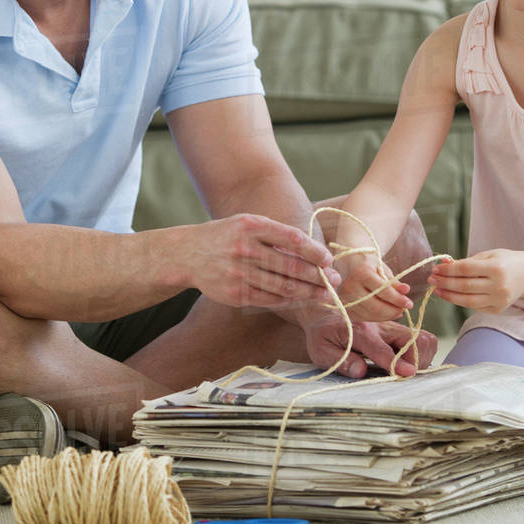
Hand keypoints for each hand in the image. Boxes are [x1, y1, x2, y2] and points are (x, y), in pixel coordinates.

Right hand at [179, 213, 340, 308]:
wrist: (188, 254)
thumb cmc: (227, 236)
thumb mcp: (248, 223)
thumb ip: (276, 235)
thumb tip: (314, 252)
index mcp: (251, 225)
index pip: (292, 239)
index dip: (314, 251)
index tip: (329, 260)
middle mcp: (244, 248)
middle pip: (290, 266)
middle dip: (318, 276)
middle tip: (335, 281)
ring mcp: (238, 273)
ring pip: (282, 286)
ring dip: (308, 292)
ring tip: (324, 294)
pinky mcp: (234, 294)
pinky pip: (269, 299)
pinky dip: (288, 299)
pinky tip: (300, 298)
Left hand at [302, 309, 436, 377]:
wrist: (324, 313)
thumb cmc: (322, 335)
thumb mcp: (322, 350)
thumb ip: (341, 361)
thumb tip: (361, 371)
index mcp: (360, 332)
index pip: (382, 349)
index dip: (396, 362)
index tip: (409, 373)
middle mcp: (380, 327)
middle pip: (411, 339)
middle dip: (415, 359)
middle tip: (406, 374)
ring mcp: (390, 326)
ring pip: (420, 337)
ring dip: (420, 355)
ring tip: (407, 368)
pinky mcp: (396, 329)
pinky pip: (419, 336)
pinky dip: (421, 350)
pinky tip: (407, 361)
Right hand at [336, 253, 412, 321]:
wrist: (350, 264)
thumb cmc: (370, 265)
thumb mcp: (383, 269)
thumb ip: (394, 282)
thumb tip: (406, 291)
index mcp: (361, 273)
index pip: (383, 291)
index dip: (398, 299)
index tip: (410, 304)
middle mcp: (350, 287)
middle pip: (376, 307)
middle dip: (393, 311)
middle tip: (405, 310)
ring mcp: (345, 299)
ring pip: (371, 315)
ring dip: (388, 316)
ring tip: (398, 311)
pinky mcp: (346, 308)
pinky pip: (365, 318)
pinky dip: (379, 318)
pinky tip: (387, 313)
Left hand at [429, 249, 523, 313]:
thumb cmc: (505, 261)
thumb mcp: (488, 255)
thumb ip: (466, 261)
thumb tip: (444, 264)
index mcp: (496, 268)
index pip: (465, 270)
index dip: (448, 270)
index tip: (435, 268)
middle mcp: (499, 286)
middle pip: (464, 287)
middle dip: (445, 283)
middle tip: (431, 279)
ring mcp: (499, 300)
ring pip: (467, 301)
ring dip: (448, 296)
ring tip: (437, 289)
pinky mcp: (498, 310)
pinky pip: (475, 307)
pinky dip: (461, 301)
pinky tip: (450, 295)